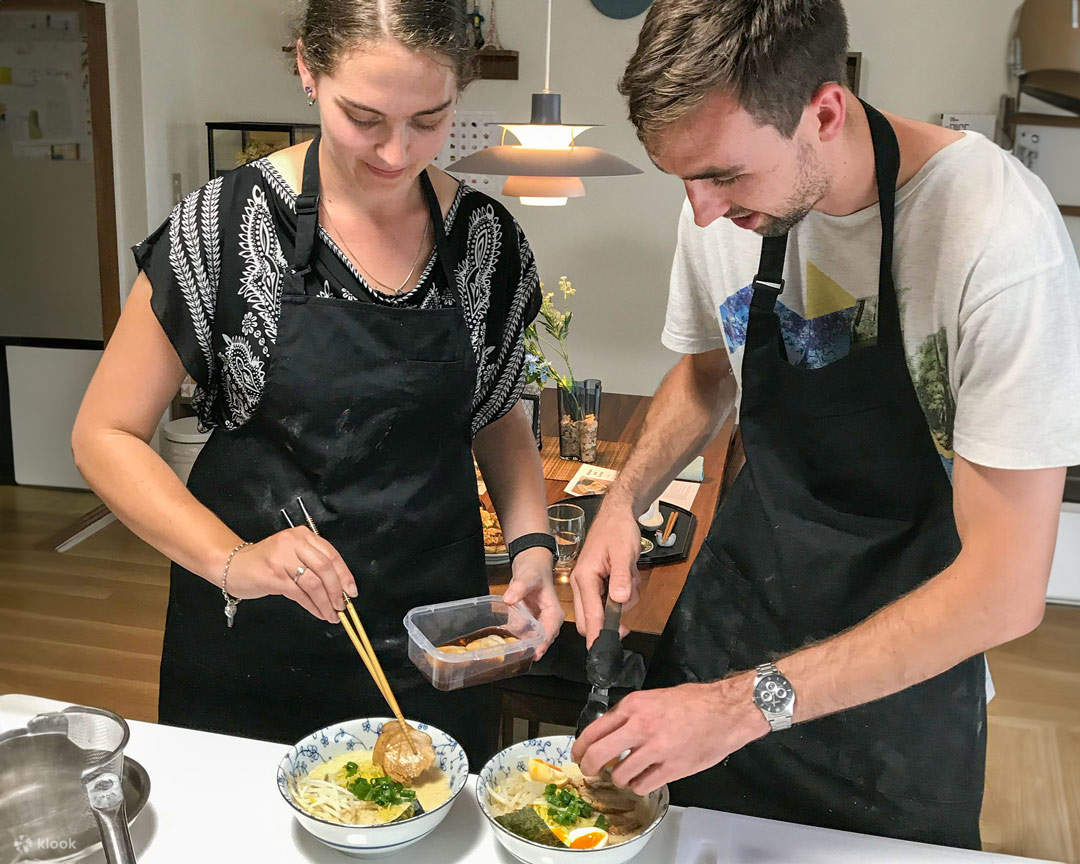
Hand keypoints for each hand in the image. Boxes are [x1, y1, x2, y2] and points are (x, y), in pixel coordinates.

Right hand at [225, 527, 357, 623]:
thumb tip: (339, 588)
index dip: (345, 575)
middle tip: (342, 606)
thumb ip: (313, 564)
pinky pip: (299, 594)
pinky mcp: (273, 576)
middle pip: (325, 568)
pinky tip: (318, 613)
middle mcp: (294, 543)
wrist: (233, 565)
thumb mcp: (292, 554)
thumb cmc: (266, 562)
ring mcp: (282, 558)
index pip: (331, 555)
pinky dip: (313, 606)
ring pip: (314, 583)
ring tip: (332, 614)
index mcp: (303, 535)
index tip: (352, 591)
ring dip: (326, 602)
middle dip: (337, 590)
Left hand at [503, 547, 563, 658]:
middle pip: (539, 642)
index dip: (542, 645)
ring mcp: (535, 625)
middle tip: (515, 658)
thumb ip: (519, 587)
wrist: (529, 566)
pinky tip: (498, 642)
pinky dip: (510, 640)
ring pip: (528, 642)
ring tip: (505, 654)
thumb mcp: (528, 576)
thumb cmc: (535, 570)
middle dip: (528, 651)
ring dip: (518, 648)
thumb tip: (509, 598)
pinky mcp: (525, 624)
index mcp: (553, 614)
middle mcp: (546, 623)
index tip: (534, 655)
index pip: (550, 633)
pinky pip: (518, 636)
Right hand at [570, 496, 642, 646]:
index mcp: (584, 578)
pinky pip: (612, 599)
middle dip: (615, 617)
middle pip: (593, 618)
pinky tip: (629, 576)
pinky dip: (625, 592)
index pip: (590, 615)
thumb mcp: (623, 552)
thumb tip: (619, 601)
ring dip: (624, 600)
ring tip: (631, 577)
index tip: (602, 652)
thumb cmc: (617, 530)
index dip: (598, 635)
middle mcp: (583, 584)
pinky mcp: (599, 583)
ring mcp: (591, 584)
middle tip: (629, 606)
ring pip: (606, 610)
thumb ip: (621, 577)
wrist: (617, 515)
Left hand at [570, 673, 768, 795]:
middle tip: (590, 772)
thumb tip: (610, 732)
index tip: (578, 755)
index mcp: (633, 706)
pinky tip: (644, 779)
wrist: (726, 711)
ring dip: (619, 779)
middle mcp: (640, 727)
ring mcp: (656, 750)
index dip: (580, 747)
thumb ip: (630, 714)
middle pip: (599, 755)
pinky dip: (639, 786)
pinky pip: (642, 785)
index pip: (594, 730)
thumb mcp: (654, 698)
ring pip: (620, 775)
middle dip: (589, 768)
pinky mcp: (672, 768)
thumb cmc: (694, 702)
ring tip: (626, 775)